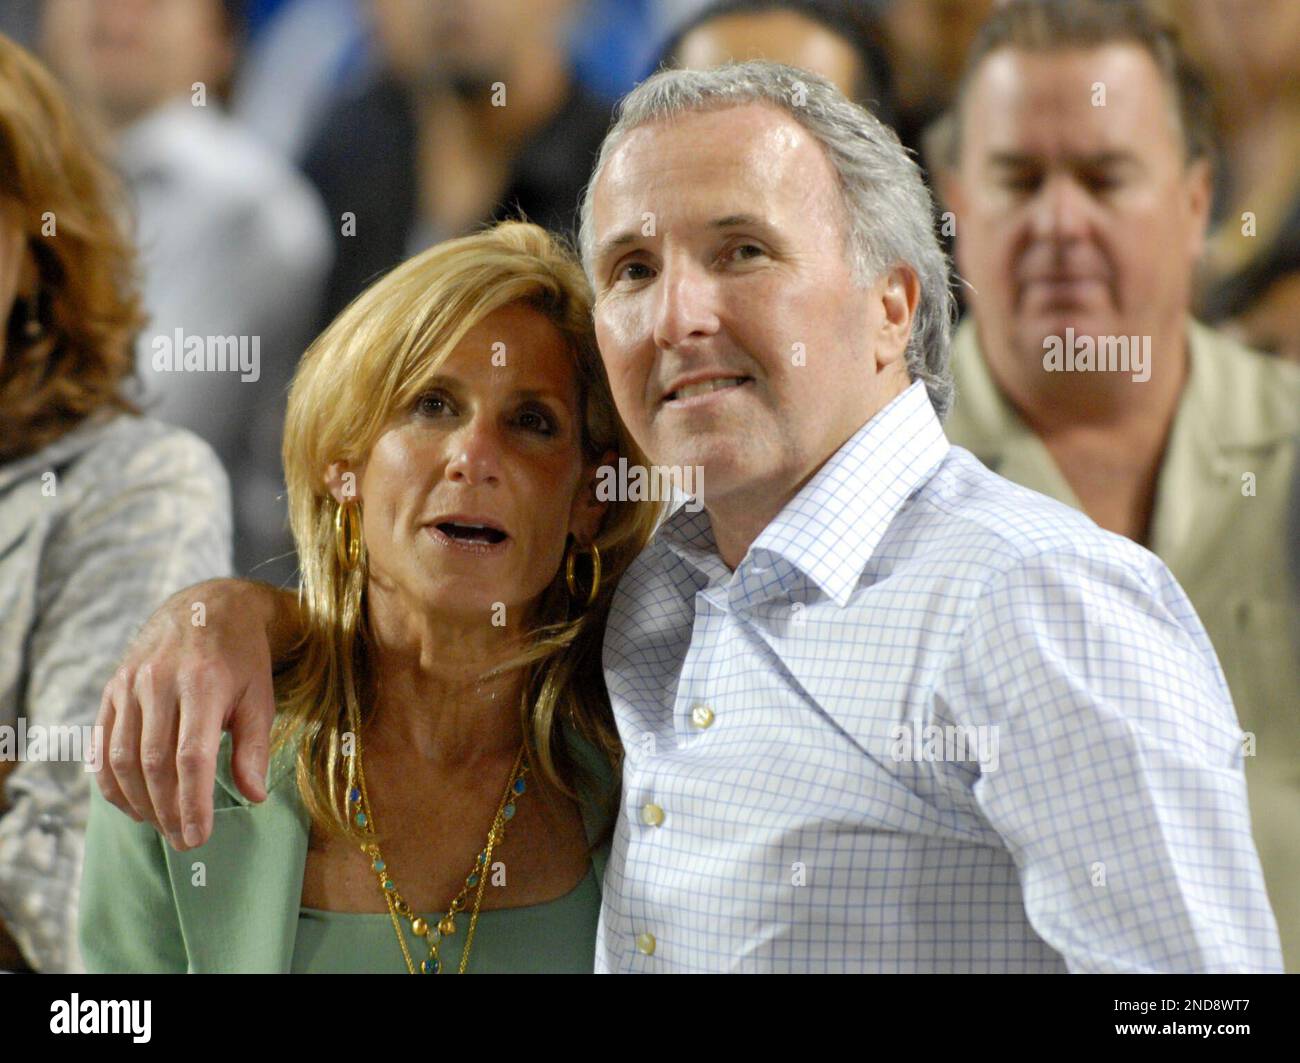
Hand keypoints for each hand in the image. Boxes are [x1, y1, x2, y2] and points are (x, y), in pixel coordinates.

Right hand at [95, 579, 286, 849]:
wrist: (207, 608)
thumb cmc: (241, 658)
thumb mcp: (260, 696)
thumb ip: (254, 746)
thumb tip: (253, 797)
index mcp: (204, 683)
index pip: (191, 757)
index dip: (192, 803)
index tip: (198, 838)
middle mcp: (160, 683)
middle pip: (154, 763)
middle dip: (167, 810)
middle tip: (183, 841)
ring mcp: (130, 685)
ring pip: (123, 757)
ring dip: (139, 801)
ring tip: (162, 826)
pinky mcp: (112, 689)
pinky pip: (103, 744)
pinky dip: (111, 781)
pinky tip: (131, 804)